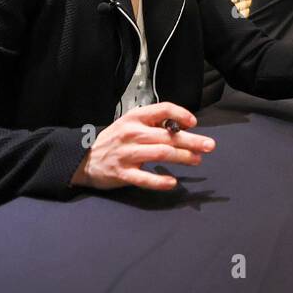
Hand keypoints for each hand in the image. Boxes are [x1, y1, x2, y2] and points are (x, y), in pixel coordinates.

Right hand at [70, 102, 213, 191]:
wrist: (83, 158)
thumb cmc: (114, 140)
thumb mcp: (130, 123)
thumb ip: (154, 123)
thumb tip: (183, 126)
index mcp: (135, 118)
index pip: (162, 109)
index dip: (181, 114)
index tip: (194, 122)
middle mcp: (132, 134)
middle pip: (167, 135)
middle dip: (192, 141)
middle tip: (210, 145)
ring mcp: (127, 154)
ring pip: (161, 153)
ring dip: (183, 157)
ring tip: (197, 159)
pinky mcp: (123, 174)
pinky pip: (144, 178)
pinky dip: (160, 180)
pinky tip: (173, 182)